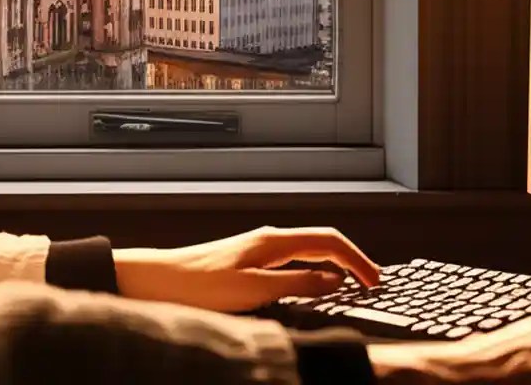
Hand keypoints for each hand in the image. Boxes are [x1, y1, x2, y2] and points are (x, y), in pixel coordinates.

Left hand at [113, 226, 379, 312]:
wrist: (155, 282)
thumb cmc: (198, 286)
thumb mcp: (256, 290)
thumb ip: (299, 283)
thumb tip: (334, 280)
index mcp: (275, 241)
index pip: (331, 242)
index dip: (358, 261)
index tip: (374, 281)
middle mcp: (270, 239)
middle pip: (324, 242)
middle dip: (353, 259)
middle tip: (372, 281)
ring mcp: (259, 248)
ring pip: (310, 249)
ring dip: (335, 263)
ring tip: (352, 283)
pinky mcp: (249, 260)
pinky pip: (294, 259)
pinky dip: (315, 268)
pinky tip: (314, 283)